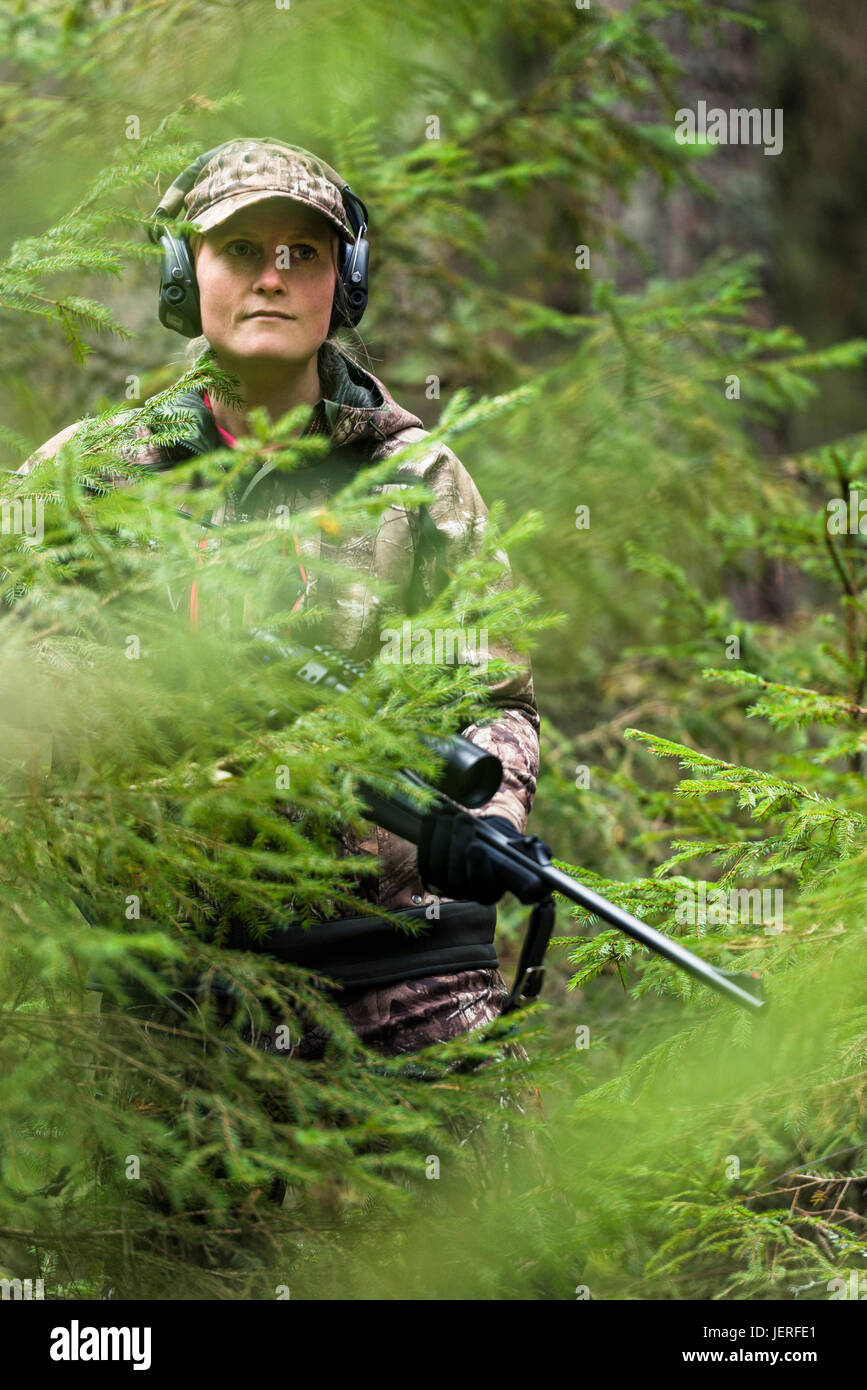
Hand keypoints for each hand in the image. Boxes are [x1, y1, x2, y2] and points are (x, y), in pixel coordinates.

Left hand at [417, 810, 551, 905]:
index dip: (478, 869)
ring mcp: (446, 885)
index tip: (477, 846)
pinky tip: (432, 817)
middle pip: (456, 876)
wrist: (485, 838)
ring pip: (436, 867)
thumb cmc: (506, 845)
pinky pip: (424, 857)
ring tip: (447, 813)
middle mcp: (467, 893)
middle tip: (462, 819)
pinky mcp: (430, 874)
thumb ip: (537, 854)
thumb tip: (543, 858)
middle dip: (457, 844)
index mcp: (493, 890)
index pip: (484, 886)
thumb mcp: (525, 848)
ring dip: (440, 837)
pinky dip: (426, 835)